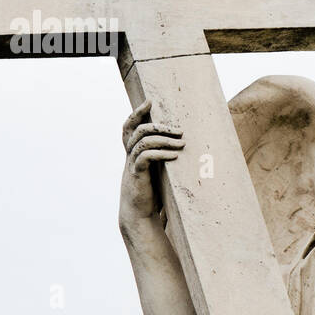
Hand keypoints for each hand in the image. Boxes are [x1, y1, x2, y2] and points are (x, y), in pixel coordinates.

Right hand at [119, 100, 184, 228]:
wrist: (139, 213)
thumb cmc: (151, 191)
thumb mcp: (157, 170)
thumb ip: (162, 156)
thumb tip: (185, 144)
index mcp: (133, 151)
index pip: (130, 126)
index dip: (137, 112)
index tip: (150, 100)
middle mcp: (129, 155)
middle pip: (137, 130)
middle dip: (158, 125)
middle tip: (179, 129)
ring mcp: (131, 164)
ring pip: (143, 142)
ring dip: (164, 140)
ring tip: (183, 143)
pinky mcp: (136, 175)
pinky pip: (145, 158)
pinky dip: (161, 154)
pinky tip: (175, 156)